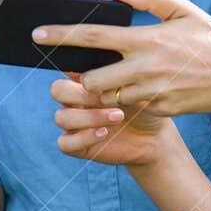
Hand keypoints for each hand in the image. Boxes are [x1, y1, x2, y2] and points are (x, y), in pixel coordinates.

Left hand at [34, 0, 210, 118]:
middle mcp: (144, 67)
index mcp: (145, 39)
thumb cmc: (210, 39)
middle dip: (82, 78)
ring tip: (119, 79)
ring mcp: (152, 92)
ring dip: (105, 92)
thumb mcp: (184, 10)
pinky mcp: (160, 109)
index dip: (61, 35)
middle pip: (91, 80)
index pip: (92, 37)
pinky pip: (131, 106)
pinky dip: (129, 100)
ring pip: (109, 98)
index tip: (36, 34)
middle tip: (85, 71)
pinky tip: (144, 89)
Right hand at [51, 74, 171, 166]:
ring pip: (61, 117)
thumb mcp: (135, 86)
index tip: (99, 75)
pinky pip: (65, 143)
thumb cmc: (142, 105)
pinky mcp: (77, 145)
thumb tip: (108, 65)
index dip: (77, 71)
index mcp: (84, 81)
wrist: (153, 136)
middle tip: (108, 98)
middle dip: (81, 94)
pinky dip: (83, 137)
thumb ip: (118, 74)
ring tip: (118, 116)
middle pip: (58, 90)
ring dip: (89, 117)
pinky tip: (104, 133)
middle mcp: (75, 101)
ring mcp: (74, 124)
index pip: (66, 68)